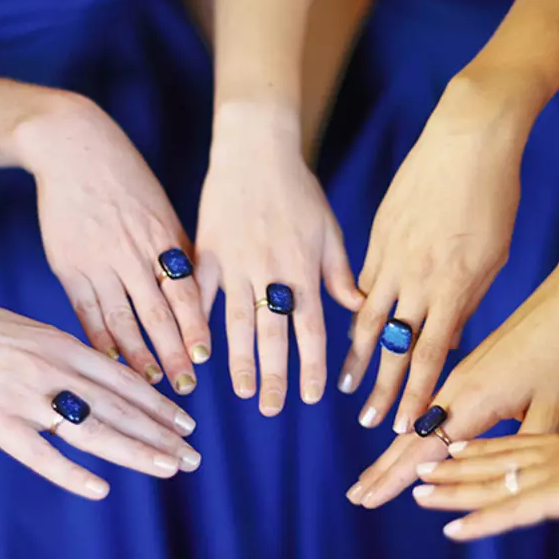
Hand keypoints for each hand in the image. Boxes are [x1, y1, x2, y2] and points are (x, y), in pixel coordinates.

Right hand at [0, 272, 200, 498]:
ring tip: (169, 468)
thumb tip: (103, 378)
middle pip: (120, 409)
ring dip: (135, 452)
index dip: (159, 405)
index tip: (188, 424)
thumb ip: (69, 357)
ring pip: (93, 431)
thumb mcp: (34, 332)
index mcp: (65, 347)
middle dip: (161, 434)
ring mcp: (27, 399)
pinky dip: (71, 473)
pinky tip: (100, 489)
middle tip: (194, 456)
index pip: (125, 381)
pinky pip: (40, 455)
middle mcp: (55, 372)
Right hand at [19, 93, 210, 394]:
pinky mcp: (69, 265)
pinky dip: (98, 338)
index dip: (194, 326)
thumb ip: (177, 253)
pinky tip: (108, 361)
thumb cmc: (128, 181)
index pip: (184, 292)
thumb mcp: (162, 212)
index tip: (204, 358)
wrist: (74, 148)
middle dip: (173, 353)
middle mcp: (133, 253)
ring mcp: (98, 261)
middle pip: (157, 314)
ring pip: (121, 318)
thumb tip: (199, 294)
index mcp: (162, 239)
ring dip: (136, 355)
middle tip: (185, 386)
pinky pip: (86, 310)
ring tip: (149, 382)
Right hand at [195, 102, 362, 415]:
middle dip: (273, 376)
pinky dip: (199, 322)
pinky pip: (201, 294)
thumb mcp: (329, 230)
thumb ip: (340, 274)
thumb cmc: (298, 190)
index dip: (311, 366)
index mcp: (303, 269)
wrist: (255, 149)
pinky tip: (198, 350)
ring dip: (238, 360)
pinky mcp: (206, 252)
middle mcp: (270, 272)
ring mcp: (235, 263)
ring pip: (237, 322)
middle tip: (271, 409)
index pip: (310, 329)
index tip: (311, 397)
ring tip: (240, 391)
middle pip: (272, 335)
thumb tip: (361, 310)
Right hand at [339, 75, 525, 433]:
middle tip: (370, 423)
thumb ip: (467, 300)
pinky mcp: (377, 236)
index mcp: (455, 286)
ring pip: (368, 319)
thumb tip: (448, 339)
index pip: (433, 356)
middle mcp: (418, 278)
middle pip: (396, 347)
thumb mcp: (492, 255)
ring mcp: (392, 257)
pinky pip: (362, 283)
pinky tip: (349, 330)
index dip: (417, 394)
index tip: (406, 426)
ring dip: (356, 357)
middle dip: (382, 390)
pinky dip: (356, 311)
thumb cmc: (494, 195)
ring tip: (342, 384)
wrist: (467, 136)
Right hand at [347, 253, 558, 507]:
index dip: (395, 479)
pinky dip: (412, 431)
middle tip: (356, 498)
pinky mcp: (469, 371)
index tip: (368, 501)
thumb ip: (524, 448)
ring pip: (416, 423)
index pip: (424, 451)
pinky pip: (430, 407)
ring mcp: (460, 378)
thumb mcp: (555, 409)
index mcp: (473, 400)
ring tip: (372, 479)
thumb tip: (508, 484)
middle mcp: (456, 388)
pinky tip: (406, 440)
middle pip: (408, 438)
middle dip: (381, 470)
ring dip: (392, 453)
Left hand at [410, 408, 558, 539]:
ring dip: (453, 493)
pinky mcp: (558, 494)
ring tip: (418, 494)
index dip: (483, 448)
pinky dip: (480, 522)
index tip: (456, 448)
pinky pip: (510, 512)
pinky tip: (452, 530)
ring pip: (490, 485)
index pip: (515, 444)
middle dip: (454, 470)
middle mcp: (551, 454)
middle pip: (492, 462)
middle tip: (420, 472)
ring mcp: (551, 473)